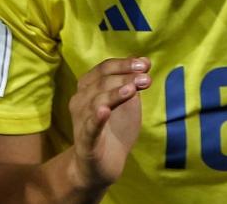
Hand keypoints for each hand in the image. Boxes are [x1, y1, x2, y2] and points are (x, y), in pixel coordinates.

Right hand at [66, 57, 150, 190]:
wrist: (103, 165)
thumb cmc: (114, 128)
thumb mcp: (127, 102)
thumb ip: (133, 82)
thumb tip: (145, 60)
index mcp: (89, 88)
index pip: (104, 68)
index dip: (124, 64)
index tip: (145, 64)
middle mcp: (80, 101)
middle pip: (101, 82)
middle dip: (125, 77)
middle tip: (146, 79)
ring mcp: (82, 121)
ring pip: (95, 102)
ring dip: (115, 93)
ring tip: (132, 89)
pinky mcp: (86, 142)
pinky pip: (90, 128)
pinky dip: (97, 118)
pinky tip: (104, 111)